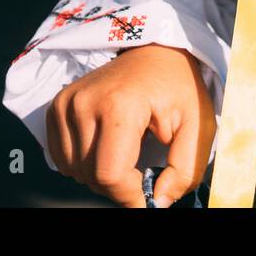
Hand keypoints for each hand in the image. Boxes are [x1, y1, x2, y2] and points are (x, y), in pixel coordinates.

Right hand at [45, 43, 215, 206]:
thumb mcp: (198, 125)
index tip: (147, 197)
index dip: (130, 195)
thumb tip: (157, 203)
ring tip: (127, 151)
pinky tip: (107, 145)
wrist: (157, 51)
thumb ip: (184, 169)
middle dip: (120, 185)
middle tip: (143, 166)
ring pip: (76, 171)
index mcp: (120, 105)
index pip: (110, 174)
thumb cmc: (179, 87)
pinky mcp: (57, 106)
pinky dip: (85, 162)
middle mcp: (85, 103)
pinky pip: (63, 158)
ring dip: (101, 174)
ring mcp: (66, 104)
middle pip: (91, 176)